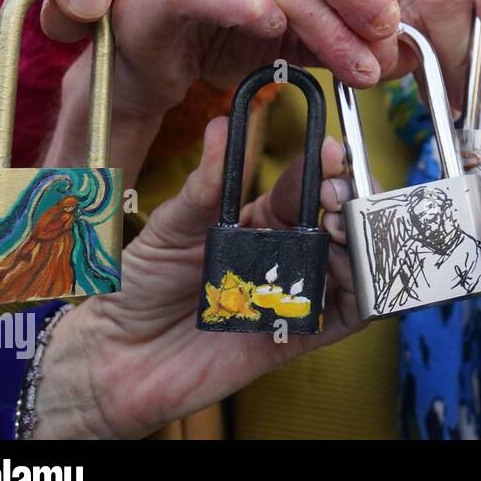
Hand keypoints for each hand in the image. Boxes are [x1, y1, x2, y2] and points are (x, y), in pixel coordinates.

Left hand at [32, 117, 361, 438]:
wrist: (115, 355)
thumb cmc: (136, 287)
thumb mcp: (168, 226)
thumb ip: (204, 184)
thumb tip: (222, 126)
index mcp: (256, 221)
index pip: (304, 186)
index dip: (326, 166)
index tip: (332, 152)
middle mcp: (281, 254)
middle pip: (338, 219)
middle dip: (351, 199)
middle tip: (339, 194)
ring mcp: (291, 293)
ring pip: (350, 262)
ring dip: (360, 241)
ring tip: (342, 231)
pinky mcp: (296, 335)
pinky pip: (345, 317)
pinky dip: (365, 294)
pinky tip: (357, 276)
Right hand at [109, 0, 399, 120]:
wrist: (144, 73)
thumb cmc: (219, 40)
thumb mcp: (295, 36)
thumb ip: (343, 35)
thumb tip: (404, 52)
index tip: (395, 24)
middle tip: (386, 37)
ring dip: (323, 23)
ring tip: (356, 68)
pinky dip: (241, 4)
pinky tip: (273, 28)